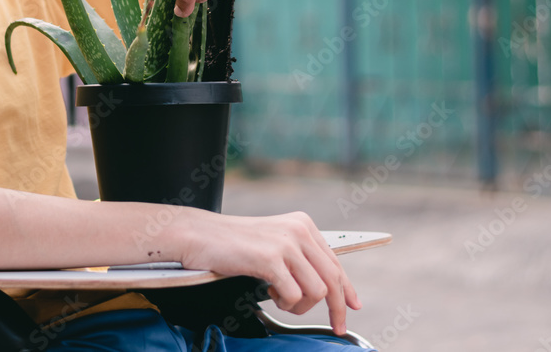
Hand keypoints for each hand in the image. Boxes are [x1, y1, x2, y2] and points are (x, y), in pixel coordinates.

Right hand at [180, 210, 361, 334]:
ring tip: (279, 299)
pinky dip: (284, 303)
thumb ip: (298, 257)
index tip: (353, 306)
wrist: (198, 235)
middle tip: (335, 326)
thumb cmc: (230, 243)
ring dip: (300, 305)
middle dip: (337, 308)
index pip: (335, 261)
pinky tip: (268, 293)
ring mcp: (285, 244)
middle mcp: (299, 230)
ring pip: (317, 290)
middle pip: (334, 278)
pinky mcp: (270, 259)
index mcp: (302, 224)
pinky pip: (293, 295)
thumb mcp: (273, 242)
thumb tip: (326, 287)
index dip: (347, 288)